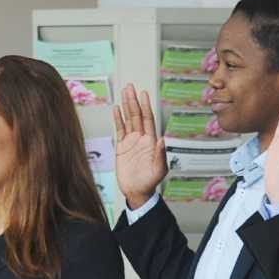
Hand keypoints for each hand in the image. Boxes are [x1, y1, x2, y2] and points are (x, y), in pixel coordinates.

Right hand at [112, 84, 167, 209]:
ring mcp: (131, 141)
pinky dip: (118, 119)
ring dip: (126, 106)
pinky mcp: (122, 147)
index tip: (143, 94)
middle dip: (133, 101)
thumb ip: (161, 155)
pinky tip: (116, 109)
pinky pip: (119, 130)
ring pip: (128, 120)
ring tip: (123, 92)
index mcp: (151, 141)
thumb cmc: (150, 182)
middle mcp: (141, 138)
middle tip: (130, 87)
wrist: (137, 191)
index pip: (148, 119)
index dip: (145, 106)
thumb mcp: (159, 170)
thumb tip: (163, 139)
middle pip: (137, 115)